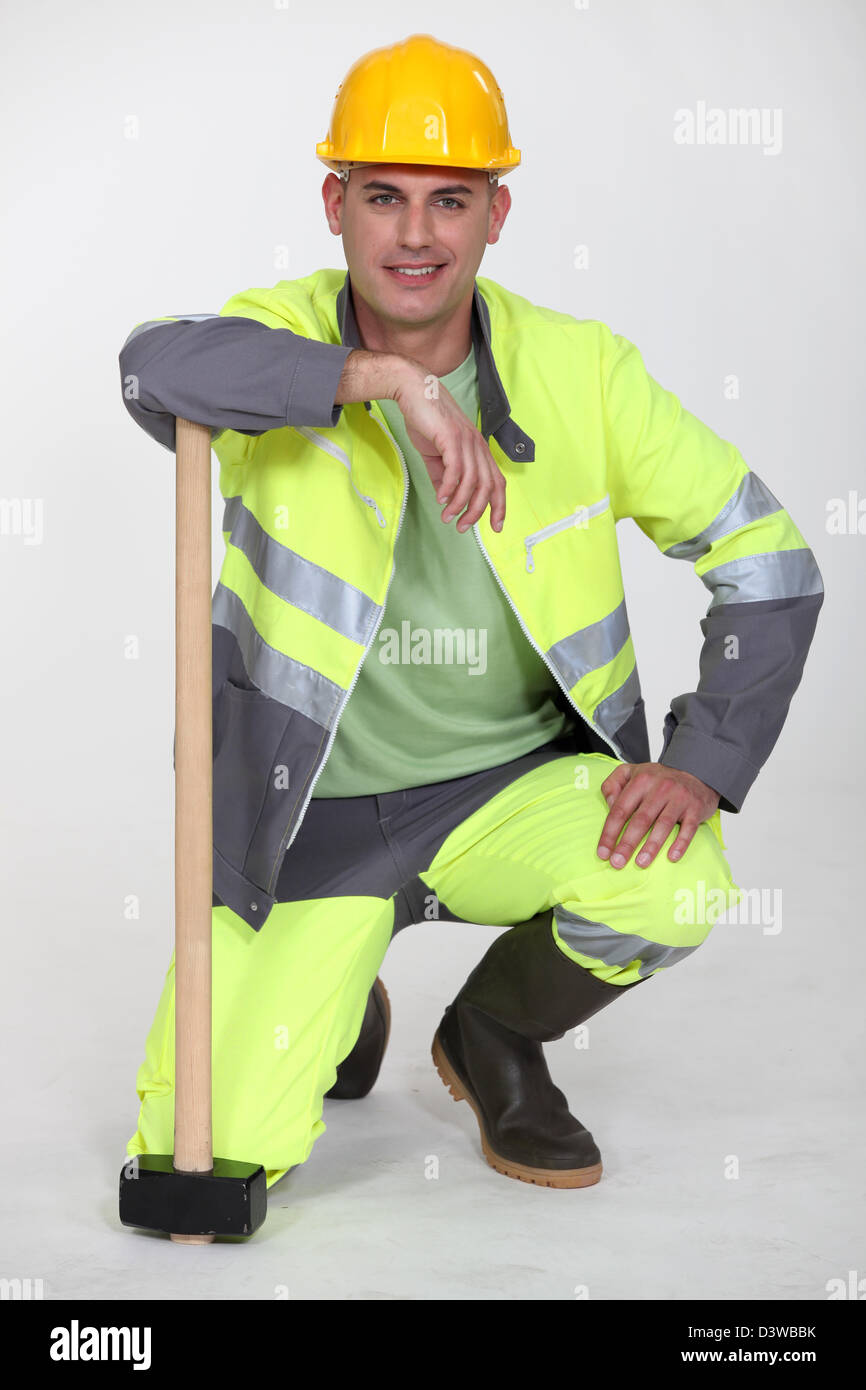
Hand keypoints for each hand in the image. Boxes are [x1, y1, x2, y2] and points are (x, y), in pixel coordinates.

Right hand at [393, 360, 505, 532]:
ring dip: (460, 504)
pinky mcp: (451, 437)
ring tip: (447, 517)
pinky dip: (450, 488)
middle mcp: (477, 445)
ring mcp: (466, 440)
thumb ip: (443, 475)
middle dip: (477, 512)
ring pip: (472, 481)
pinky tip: (440, 498)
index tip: (496, 527)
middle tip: (462, 527)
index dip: (499, 506)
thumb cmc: (426, 419)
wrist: (413, 390)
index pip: (497, 482)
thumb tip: (446, 497)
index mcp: (478, 449)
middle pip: (488, 486)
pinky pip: (456, 469)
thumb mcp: (436, 454)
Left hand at [596, 762, 719, 868]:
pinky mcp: (696, 808)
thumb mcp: (631, 772)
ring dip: (651, 847)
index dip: (609, 833)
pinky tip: (672, 857)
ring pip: (663, 825)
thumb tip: (609, 806)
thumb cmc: (658, 779)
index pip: (620, 810)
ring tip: (640, 863)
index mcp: (641, 780)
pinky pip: (689, 829)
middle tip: (617, 863)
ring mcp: (680, 797)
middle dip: (627, 844)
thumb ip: (613, 785)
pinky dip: (681, 843)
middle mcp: (660, 787)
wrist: (696, 773)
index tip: (603, 853)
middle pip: (641, 820)